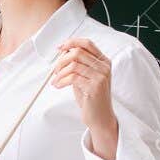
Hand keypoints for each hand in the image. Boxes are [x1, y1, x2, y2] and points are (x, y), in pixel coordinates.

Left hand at [52, 37, 117, 154]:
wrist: (100, 117)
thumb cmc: (91, 97)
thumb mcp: (85, 76)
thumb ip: (78, 64)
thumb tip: (62, 52)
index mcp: (103, 61)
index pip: (87, 43)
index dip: (71, 42)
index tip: (60, 48)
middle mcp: (104, 67)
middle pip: (77, 52)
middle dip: (62, 60)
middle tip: (56, 70)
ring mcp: (100, 77)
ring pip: (73, 65)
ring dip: (60, 73)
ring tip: (56, 80)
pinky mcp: (94, 87)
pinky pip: (72, 77)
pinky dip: (61, 81)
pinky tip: (58, 86)